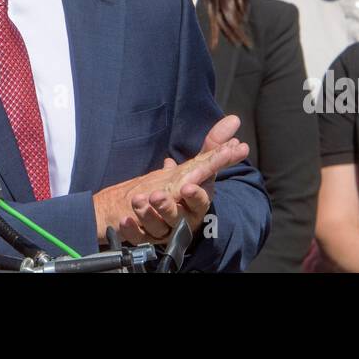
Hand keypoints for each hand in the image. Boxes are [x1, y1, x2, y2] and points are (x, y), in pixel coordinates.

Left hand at [92, 115, 249, 243]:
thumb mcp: (198, 166)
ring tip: (137, 200)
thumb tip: (234, 119)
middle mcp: (182, 219)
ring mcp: (163, 230)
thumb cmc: (185, 187)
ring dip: (146, 215)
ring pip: (157, 228)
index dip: (195, 196)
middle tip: (156, 196)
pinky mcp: (145, 237)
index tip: (187, 187)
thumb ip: (214, 146)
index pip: (200, 202)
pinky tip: (124, 220)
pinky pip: (138, 238)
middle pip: (177, 217)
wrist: (156, 206)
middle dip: (167, 207)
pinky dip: (131, 230)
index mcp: (196, 203)